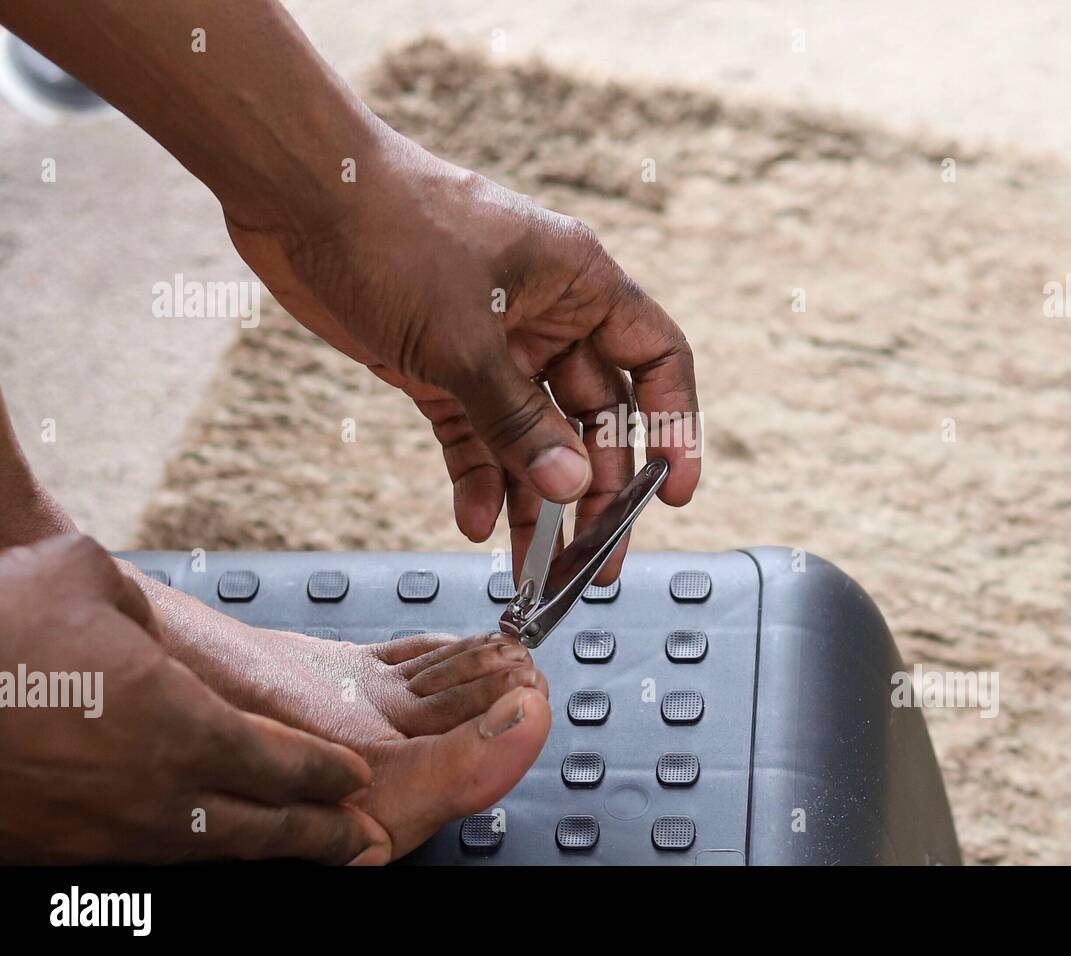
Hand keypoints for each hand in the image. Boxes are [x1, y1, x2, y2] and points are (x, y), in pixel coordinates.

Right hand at [0, 535, 389, 863]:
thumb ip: (144, 609)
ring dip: (264, 853)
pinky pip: (144, 860)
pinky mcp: (52, 854)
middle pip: (260, 826)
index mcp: (177, 723)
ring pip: (205, 854)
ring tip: (306, 855)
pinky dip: (190, 856)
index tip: (354, 777)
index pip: (280, 762)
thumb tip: (152, 631)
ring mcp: (102, 833)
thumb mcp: (87, 577)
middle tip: (360, 843)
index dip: (325, 772)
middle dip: (319, 834)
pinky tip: (201, 849)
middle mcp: (153, 791)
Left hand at [224, 135, 701, 582]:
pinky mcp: (438, 366)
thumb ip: (519, 421)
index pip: (655, 361)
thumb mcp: (465, 338)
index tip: (672, 493)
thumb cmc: (394, 230)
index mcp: (579, 284)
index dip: (674, 427)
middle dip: (595, 489)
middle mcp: (546, 316)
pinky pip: (473, 435)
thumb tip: (570, 489)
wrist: (298, 192)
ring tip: (532, 568)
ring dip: (534, 501)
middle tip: (595, 561)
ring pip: (532, 437)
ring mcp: (492, 344)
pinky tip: (475, 521)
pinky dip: (476, 477)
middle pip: (594, 416)